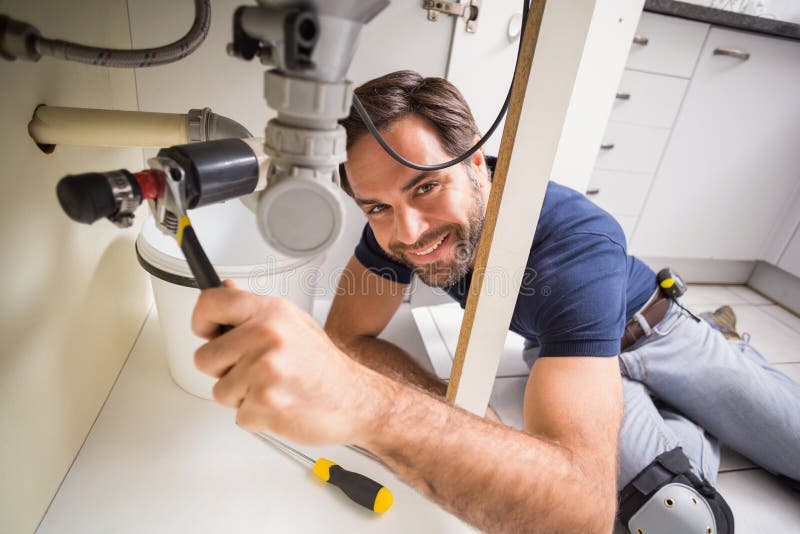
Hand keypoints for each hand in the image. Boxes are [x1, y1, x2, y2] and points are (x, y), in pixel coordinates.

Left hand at [192, 281, 392, 445]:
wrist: (355, 400)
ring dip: (241, 396)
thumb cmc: (323, 366)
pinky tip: (281, 404)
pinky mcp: (265, 403)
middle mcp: (266, 336)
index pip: (211, 303)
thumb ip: (255, 310)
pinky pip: (238, 415)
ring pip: (219, 391)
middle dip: (223, 370)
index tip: (207, 333)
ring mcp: (265, 370)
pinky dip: (256, 416)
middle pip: (204, 357)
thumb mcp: (293, 324)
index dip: (201, 321)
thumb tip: (225, 290)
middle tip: (254, 371)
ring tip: (273, 388)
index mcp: (271, 312)